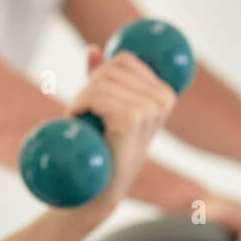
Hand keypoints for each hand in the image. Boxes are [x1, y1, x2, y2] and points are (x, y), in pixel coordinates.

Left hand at [69, 46, 176, 217]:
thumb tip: (93, 49)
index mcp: (164, 93)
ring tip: (80, 121)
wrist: (97, 191)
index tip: (93, 100)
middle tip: (82, 114)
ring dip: (80, 100)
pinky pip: (93, 97)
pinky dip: (77, 107)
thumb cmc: (101, 150)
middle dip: (87, 88)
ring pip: (99, 82)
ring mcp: (150, 109)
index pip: (123, 59)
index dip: (98, 75)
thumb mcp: (105, 109)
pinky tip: (76, 122)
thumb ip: (102, 78)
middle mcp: (164, 99)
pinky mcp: (132, 119)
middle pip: (109, 68)